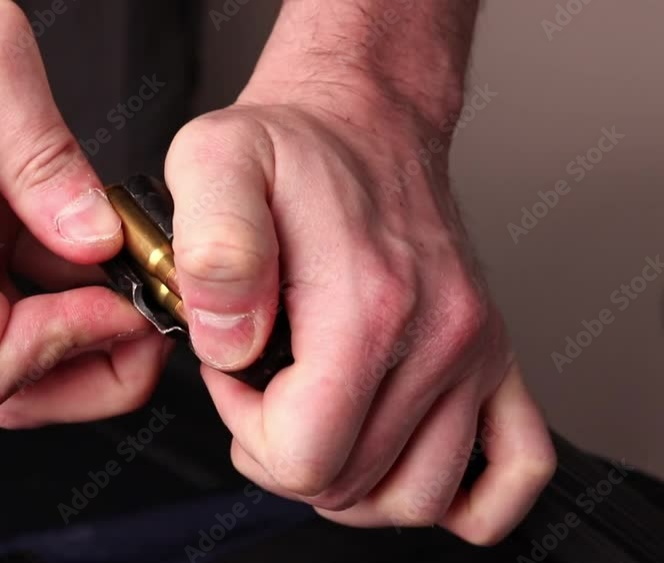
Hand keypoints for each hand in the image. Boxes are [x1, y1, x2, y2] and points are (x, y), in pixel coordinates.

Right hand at [0, 1, 167, 421]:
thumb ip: (43, 157)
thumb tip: (94, 240)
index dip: (64, 348)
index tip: (119, 297)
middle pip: (5, 388)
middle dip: (92, 368)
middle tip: (148, 311)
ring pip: (14, 351)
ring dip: (89, 331)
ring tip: (137, 274)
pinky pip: (14, 297)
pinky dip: (70, 290)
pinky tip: (102, 241)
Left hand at [164, 83, 555, 543]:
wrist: (361, 122)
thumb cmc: (290, 151)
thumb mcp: (213, 165)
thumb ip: (212, 251)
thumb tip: (231, 344)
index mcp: (369, 303)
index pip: (303, 457)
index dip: (246, 428)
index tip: (235, 369)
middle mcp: (438, 335)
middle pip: (351, 486)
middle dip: (280, 447)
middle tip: (262, 379)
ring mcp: (475, 352)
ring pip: (416, 497)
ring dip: (348, 479)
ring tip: (313, 412)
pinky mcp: (494, 357)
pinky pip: (515, 473)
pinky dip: (456, 493)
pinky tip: (398, 453)